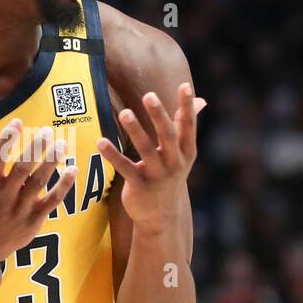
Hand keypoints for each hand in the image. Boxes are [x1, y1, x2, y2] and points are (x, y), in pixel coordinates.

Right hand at [0, 118, 77, 262]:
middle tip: (47, 131)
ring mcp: (20, 209)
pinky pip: (52, 201)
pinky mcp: (34, 220)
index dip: (6, 140)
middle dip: (35, 149)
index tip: (18, 123)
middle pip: (22, 169)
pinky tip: (73, 169)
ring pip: (39, 183)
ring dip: (52, 162)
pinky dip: (64, 186)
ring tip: (62, 144)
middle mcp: (3, 196)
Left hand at [96, 83, 204, 232]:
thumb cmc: (170, 177)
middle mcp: (174, 163)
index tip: (184, 86)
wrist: (162, 217)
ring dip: (135, 130)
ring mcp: (157, 176)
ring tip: (124, 113)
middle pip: (167, 135)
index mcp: (185, 152)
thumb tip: (201, 100)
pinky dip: (113, 154)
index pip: (188, 125)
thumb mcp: (182, 154)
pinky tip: (101, 141)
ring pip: (145, 150)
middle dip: (158, 115)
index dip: (186, 106)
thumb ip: (186, 126)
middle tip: (148, 95)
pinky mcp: (140, 187)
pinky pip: (125, 168)